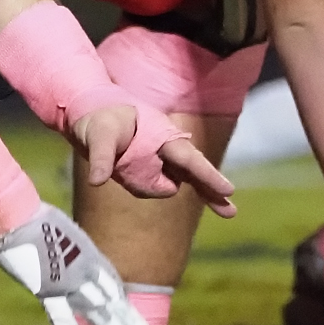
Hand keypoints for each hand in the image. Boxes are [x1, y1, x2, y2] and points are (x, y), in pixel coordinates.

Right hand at [0, 203, 150, 324]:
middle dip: (127, 315)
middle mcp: (84, 267)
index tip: (128, 308)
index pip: (109, 278)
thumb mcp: (60, 228)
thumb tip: (60, 251)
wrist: (18, 216)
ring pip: (96, 308)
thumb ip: (65, 244)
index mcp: (87, 251)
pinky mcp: (49, 290)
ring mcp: (69, 279)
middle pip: (110, 295)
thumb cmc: (32, 216)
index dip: (118, 295)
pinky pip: (61, 317)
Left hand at [72, 102, 237, 217]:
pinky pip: (158, 182)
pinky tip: (129, 167)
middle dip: (212, 191)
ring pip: (172, 181)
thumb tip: (96, 182)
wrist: (92, 111)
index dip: (209, 176)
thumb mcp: (97, 134)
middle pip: (194, 174)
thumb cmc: (99, 118)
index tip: (228, 191)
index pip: (190, 159)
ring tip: (129, 157)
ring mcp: (159, 159)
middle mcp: (166, 148)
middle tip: (231, 213)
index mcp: (163, 135)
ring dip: (161, 184)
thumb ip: (100, 157)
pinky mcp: (149, 167)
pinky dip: (156, 185)